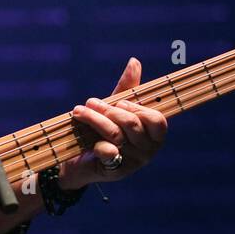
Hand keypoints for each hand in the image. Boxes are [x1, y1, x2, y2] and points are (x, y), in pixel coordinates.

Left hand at [63, 57, 167, 186]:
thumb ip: (126, 89)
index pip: (157, 119)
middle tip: (90, 103)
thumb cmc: (101, 132)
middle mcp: (149, 150)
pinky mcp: (116, 171)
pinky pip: (109, 152)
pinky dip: (97, 144)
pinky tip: (90, 142)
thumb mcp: (114, 109)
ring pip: (116, 134)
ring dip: (94, 119)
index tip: (117, 102)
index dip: (136, 108)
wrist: (77, 161)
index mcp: (154, 134)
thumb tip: (134, 61)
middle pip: (132, 123)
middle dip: (107, 109)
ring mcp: (134, 162)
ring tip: (79, 111)